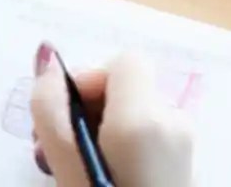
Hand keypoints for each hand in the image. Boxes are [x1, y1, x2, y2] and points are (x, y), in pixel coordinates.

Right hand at [30, 43, 192, 186]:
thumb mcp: (65, 164)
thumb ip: (49, 107)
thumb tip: (45, 56)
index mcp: (146, 117)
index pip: (125, 61)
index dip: (89, 78)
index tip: (66, 115)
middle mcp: (174, 122)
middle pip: (127, 89)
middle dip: (87, 109)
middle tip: (54, 146)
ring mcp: (184, 147)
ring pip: (133, 115)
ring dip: (98, 131)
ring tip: (72, 167)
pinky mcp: (183, 167)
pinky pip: (147, 138)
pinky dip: (119, 148)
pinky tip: (101, 177)